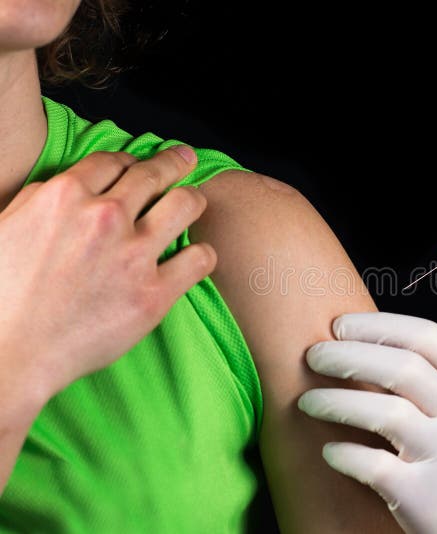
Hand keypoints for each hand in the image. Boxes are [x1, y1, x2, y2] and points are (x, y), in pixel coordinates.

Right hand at [0, 147, 215, 399]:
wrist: (9, 354)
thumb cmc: (2, 296)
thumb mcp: (4, 227)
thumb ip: (38, 201)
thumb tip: (63, 188)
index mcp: (64, 196)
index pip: (114, 161)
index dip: (131, 161)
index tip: (140, 165)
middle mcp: (104, 217)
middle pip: (155, 173)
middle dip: (174, 162)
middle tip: (185, 159)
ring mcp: (133, 255)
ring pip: (187, 203)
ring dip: (192, 200)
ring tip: (194, 204)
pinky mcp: (155, 293)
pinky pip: (200, 258)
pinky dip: (202, 255)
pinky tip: (196, 258)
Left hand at [298, 312, 436, 533]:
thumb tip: (378, 350)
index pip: (427, 337)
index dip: (377, 326)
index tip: (340, 325)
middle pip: (400, 366)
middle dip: (347, 355)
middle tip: (313, 355)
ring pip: (384, 412)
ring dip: (335, 401)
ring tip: (307, 400)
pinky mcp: (427, 496)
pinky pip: (374, 465)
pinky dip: (345, 454)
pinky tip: (329, 451)